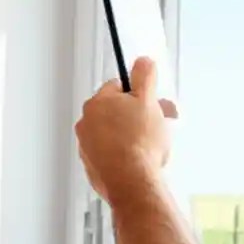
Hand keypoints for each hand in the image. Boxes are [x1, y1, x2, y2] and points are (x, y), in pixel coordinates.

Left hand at [76, 57, 177, 203]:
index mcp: (97, 103)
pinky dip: (124, 155)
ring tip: (152, 145)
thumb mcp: (148, 101)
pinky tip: (140, 160)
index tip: (150, 102)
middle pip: (116, 111)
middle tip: (156, 124)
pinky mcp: (93, 167)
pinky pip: (111, 154)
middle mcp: (87, 123)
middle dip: (137, 116)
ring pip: (113, 134)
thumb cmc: (139, 143)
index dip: (138, 93)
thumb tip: (142, 61)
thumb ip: (145, 76)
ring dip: (131, 136)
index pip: (118, 87)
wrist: (132, 182)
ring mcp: (87, 147)